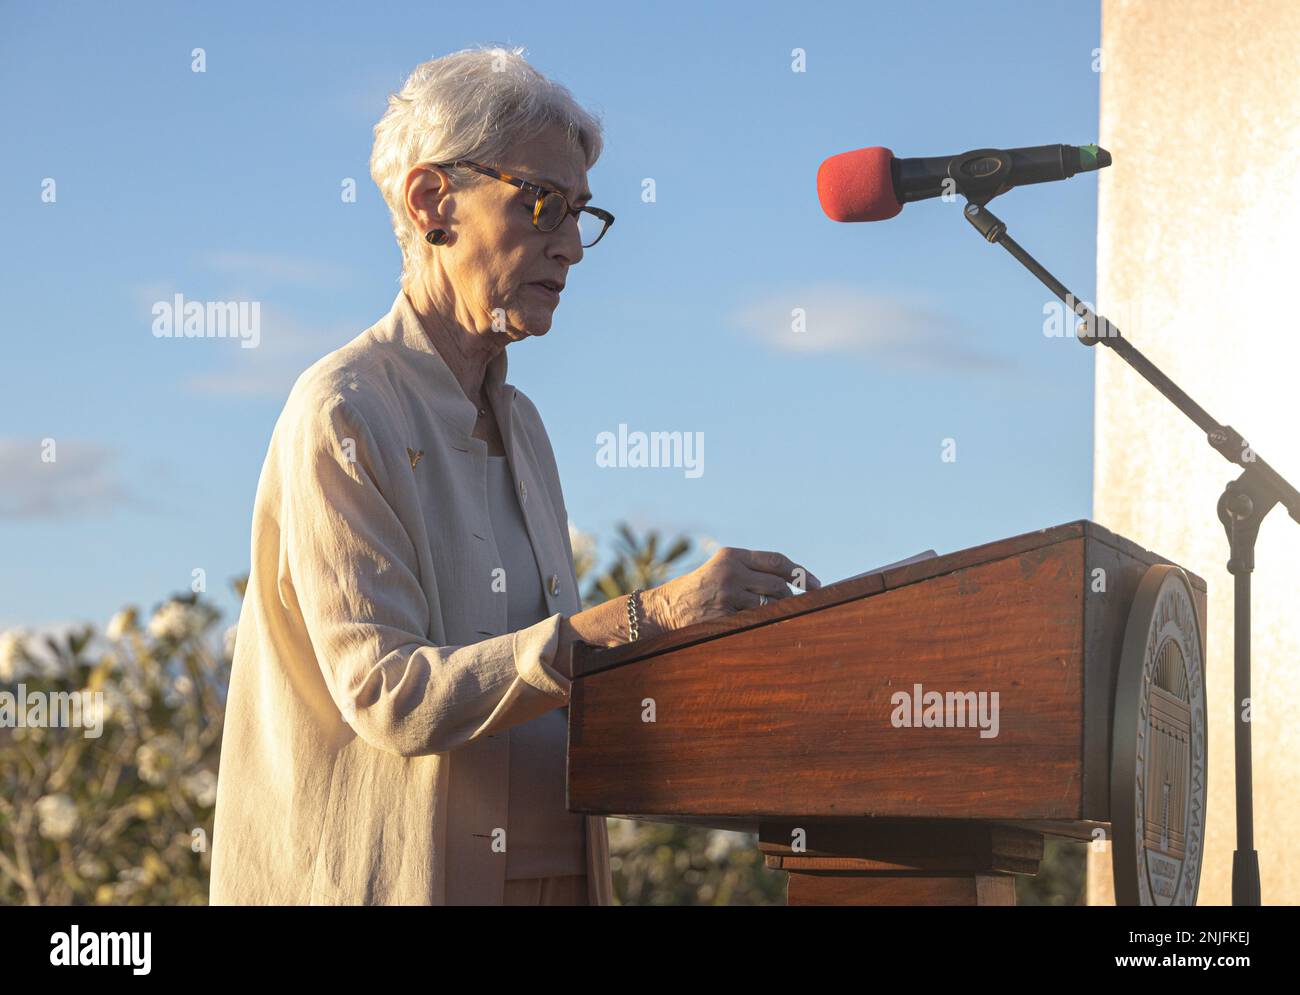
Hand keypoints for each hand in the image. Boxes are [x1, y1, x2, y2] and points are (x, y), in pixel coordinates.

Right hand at [643, 547, 820, 631]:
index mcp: (732, 555)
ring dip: (776, 611)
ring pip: (768, 604)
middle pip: (777, 584)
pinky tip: (762, 626)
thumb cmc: (699, 589)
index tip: (816, 584)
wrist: (665, 609)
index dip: (800, 573)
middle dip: (790, 597)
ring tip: (775, 616)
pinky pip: (755, 620)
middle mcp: (731, 571)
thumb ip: (751, 570)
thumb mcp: (721, 569)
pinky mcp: (724, 614)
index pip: (776, 560)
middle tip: (799, 606)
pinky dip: (762, 624)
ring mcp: (728, 594)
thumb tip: (790, 584)